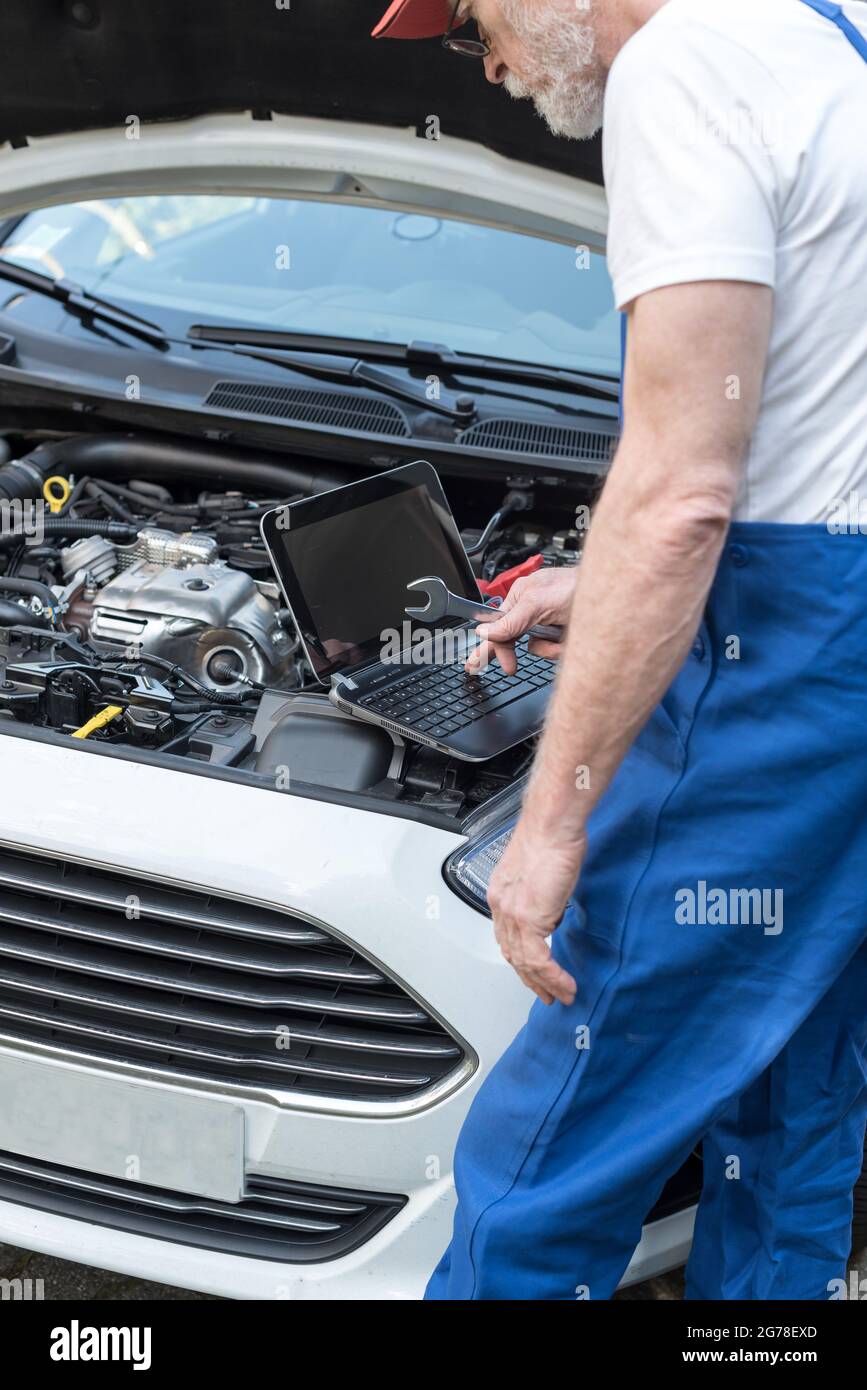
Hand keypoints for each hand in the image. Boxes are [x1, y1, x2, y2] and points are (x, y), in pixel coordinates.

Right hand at [466, 567, 576, 674]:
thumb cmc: (579, 586)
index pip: (499, 626)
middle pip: (516, 639)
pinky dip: (562, 649)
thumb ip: (511, 620)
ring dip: (549, 648)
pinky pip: (555, 650)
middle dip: (520, 650)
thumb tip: (485, 632)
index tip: (477, 664)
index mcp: (521, 597)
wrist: (613, 594)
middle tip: (508, 668)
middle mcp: (533, 609)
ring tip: (561, 640)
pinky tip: (569, 640)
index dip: (490, 646)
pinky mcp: (564, 633)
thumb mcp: (540, 603)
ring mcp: (549, 622)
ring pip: (538, 648)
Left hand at [487, 816, 585, 1004]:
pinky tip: (565, 985)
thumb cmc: (551, 836)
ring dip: (545, 983)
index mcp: (501, 893)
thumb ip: (544, 893)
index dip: (520, 956)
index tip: (534, 969)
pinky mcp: (529, 919)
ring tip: (562, 995)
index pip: (506, 935)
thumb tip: (554, 909)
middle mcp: (501, 905)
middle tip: (546, 992)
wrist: (552, 825)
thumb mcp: (543, 870)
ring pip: (524, 962)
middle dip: (530, 978)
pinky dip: (553, 977)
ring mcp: (512, 914)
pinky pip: (539, 960)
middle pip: (511, 953)